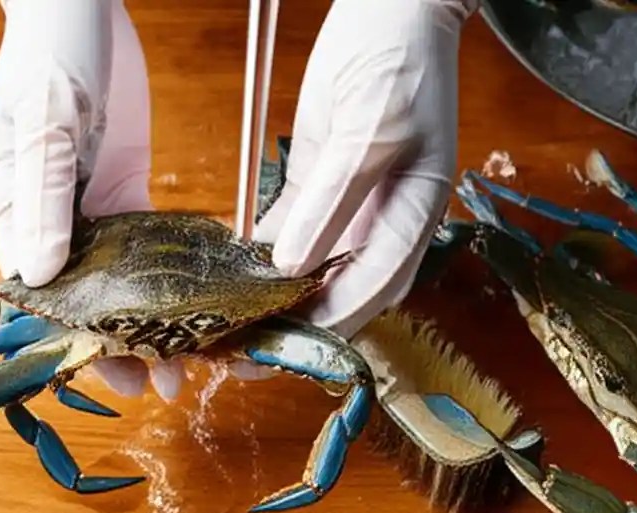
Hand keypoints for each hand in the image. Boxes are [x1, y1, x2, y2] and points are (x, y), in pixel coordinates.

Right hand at [0, 0, 184, 399]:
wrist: (85, 2)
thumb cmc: (50, 51)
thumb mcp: (44, 119)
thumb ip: (43, 192)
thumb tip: (43, 271)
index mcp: (16, 208)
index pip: (38, 290)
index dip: (72, 336)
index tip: (106, 370)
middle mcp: (52, 218)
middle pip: (84, 297)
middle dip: (119, 342)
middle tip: (160, 381)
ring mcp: (92, 204)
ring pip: (121, 281)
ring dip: (150, 321)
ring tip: (186, 360)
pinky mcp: (128, 185)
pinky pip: (151, 243)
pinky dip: (172, 277)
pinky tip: (198, 306)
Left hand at [253, 0, 478, 340]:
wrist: (390, 8)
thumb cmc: (398, 63)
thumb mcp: (367, 133)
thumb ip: (331, 201)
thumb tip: (293, 267)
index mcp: (413, 218)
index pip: (371, 292)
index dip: (325, 328)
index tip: (276, 350)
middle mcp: (382, 223)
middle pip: (339, 295)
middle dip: (293, 329)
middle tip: (239, 354)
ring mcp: (348, 208)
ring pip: (307, 272)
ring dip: (269, 300)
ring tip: (223, 328)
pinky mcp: (316, 186)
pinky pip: (286, 234)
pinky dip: (258, 258)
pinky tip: (224, 278)